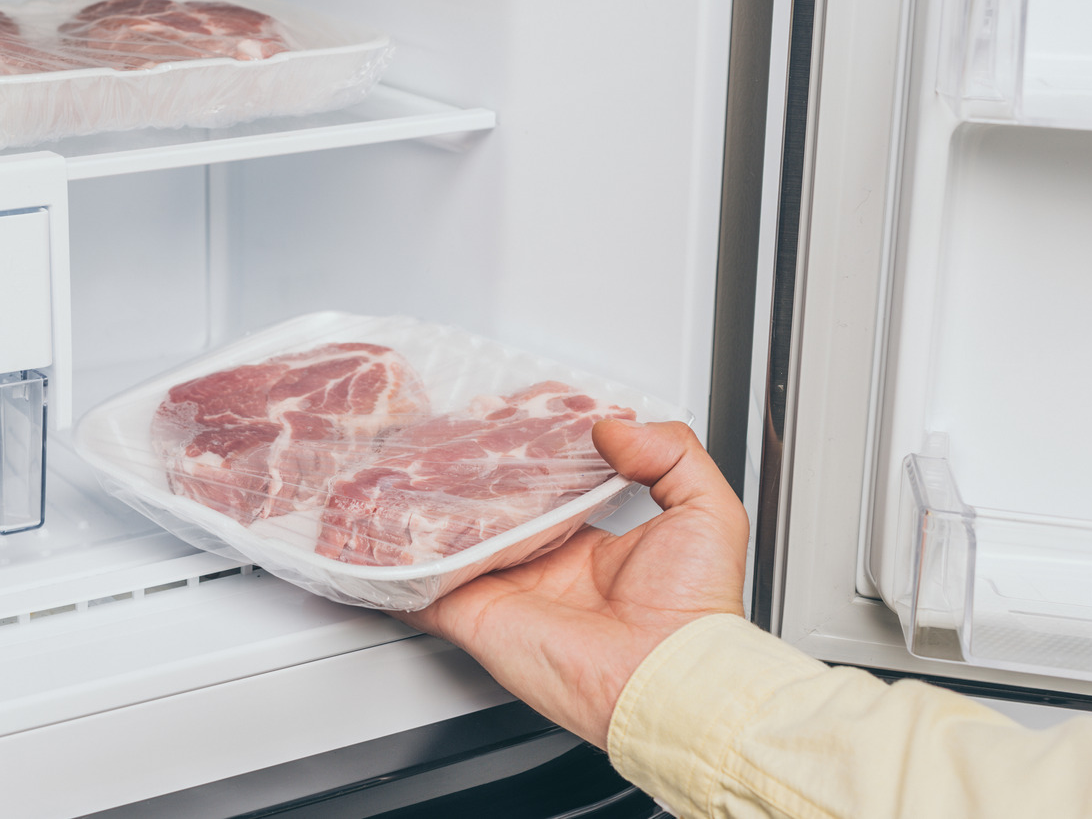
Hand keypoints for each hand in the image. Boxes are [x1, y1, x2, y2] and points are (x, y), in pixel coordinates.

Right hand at [390, 419, 749, 748]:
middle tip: (455, 427)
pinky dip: (395, 560)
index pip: (546, 485)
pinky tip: (383, 522)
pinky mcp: (472, 613)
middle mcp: (542, 563)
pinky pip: (419, 583)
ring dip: (424, 505)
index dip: (529, 449)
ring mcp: (503, 588)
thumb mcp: (708, 511)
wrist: (666, 676)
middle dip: (469, 469)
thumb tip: (614, 426)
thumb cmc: (694, 610)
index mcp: (591, 544)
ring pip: (447, 538)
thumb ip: (671, 453)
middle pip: (489, 507)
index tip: (517, 414)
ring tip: (407, 457)